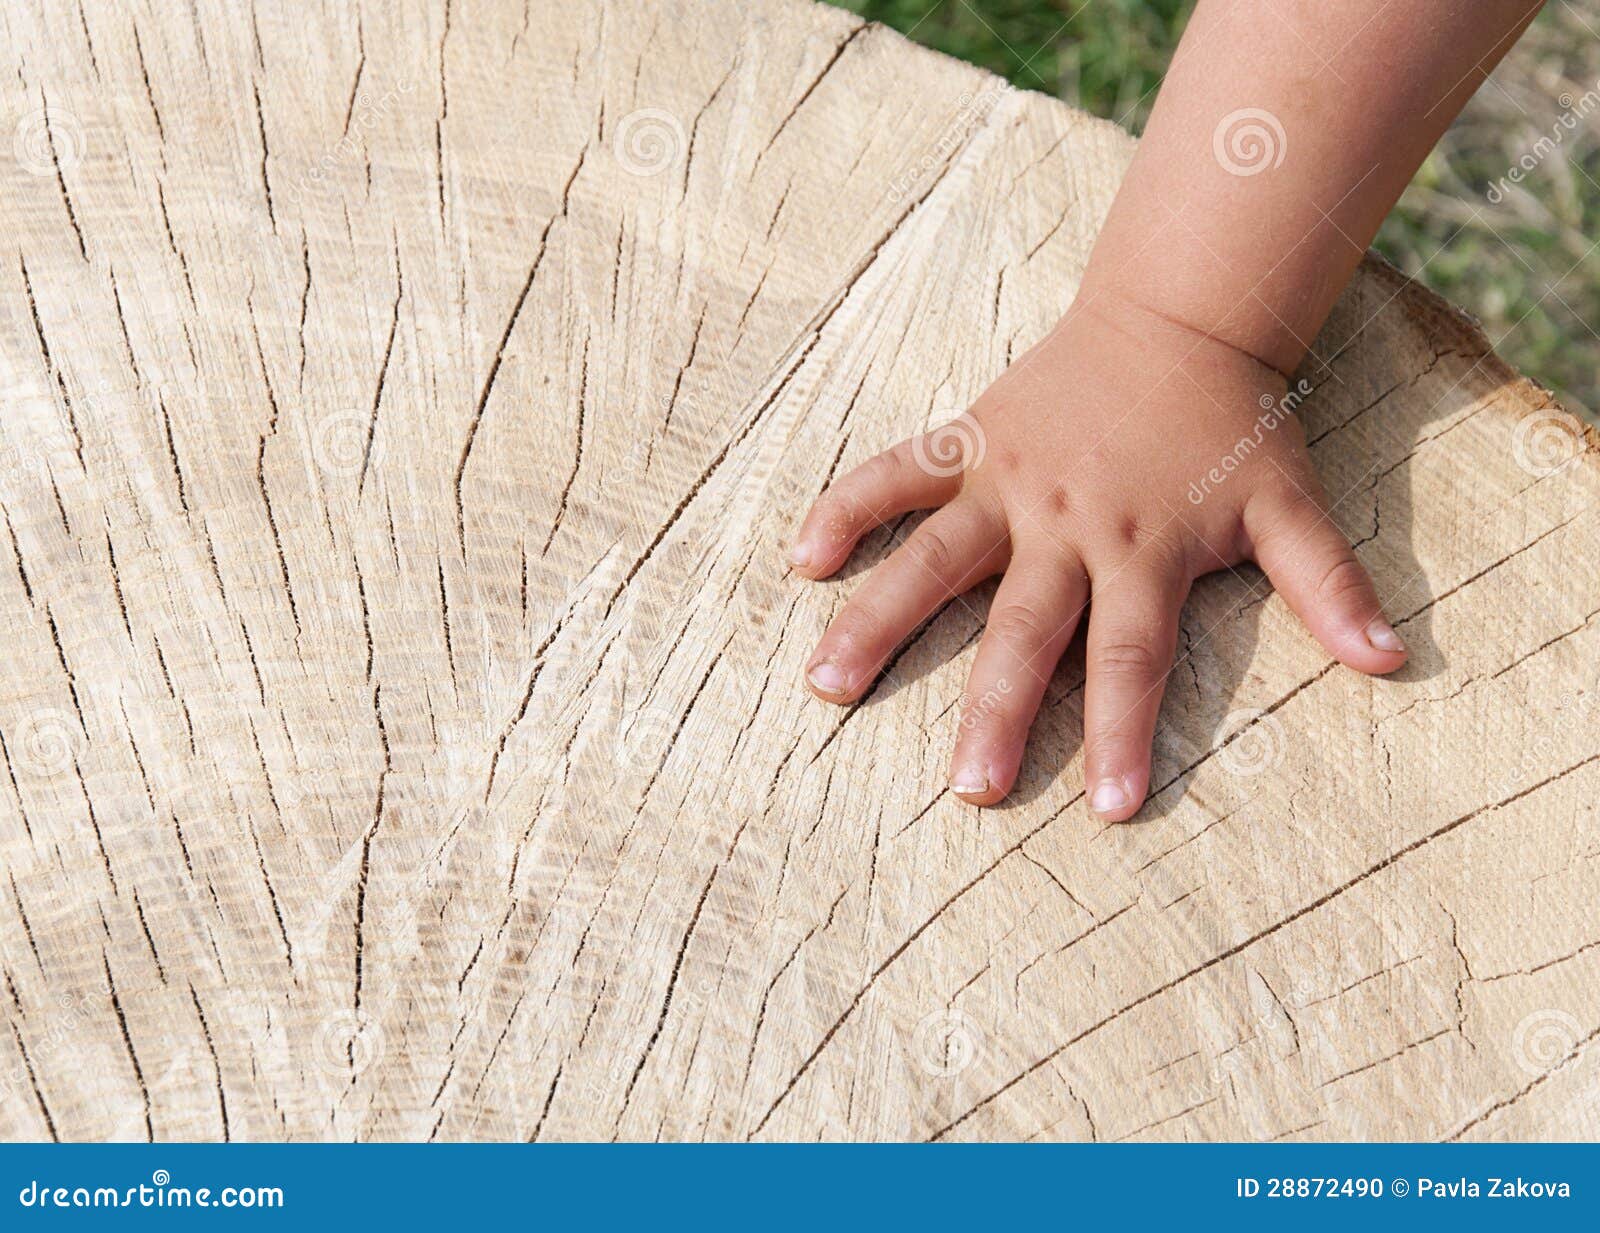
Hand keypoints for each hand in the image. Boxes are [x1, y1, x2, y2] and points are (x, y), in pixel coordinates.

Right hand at [787, 290, 1406, 819]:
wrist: (1179, 315)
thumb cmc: (1231, 421)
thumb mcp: (1291, 501)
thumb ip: (1330, 584)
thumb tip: (1393, 662)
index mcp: (1142, 547)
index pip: (1130, 655)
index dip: (1122, 732)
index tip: (1107, 810)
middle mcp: (1065, 523)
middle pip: (1025, 630)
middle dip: (998, 713)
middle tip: (968, 789)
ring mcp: (1008, 481)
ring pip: (934, 560)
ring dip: (880, 622)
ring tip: (828, 685)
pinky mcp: (969, 440)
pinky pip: (898, 472)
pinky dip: (851, 507)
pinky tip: (804, 557)